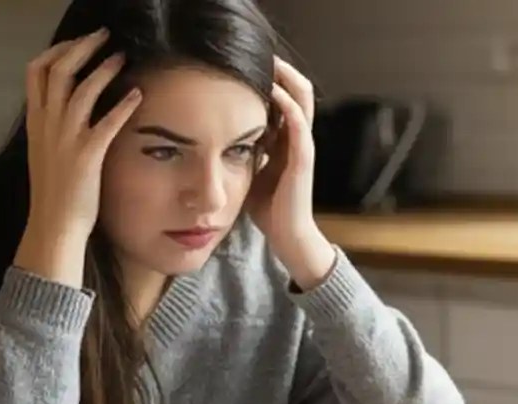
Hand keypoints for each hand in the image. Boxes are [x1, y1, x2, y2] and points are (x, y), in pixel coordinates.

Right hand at [13, 29, 141, 287]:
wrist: (54, 225)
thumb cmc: (54, 193)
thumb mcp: (45, 153)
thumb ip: (52, 129)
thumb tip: (65, 111)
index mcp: (35, 123)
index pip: (35, 72)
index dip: (55, 51)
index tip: (75, 44)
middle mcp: (47, 125)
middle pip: (59, 70)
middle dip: (82, 47)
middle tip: (103, 36)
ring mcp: (66, 139)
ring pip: (81, 89)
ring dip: (104, 69)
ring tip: (122, 57)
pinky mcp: (87, 155)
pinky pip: (106, 122)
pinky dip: (123, 105)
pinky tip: (138, 95)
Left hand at [247, 57, 336, 290]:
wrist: (287, 235)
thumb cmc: (268, 208)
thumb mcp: (249, 172)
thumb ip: (240, 152)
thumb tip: (214, 138)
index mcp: (286, 140)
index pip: (282, 98)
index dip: (270, 78)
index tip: (247, 64)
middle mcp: (298, 138)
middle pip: (297, 89)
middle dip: (280, 69)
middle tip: (260, 54)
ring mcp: (303, 146)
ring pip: (302, 98)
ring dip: (286, 77)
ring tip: (268, 62)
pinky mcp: (303, 158)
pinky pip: (299, 123)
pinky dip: (286, 104)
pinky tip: (271, 91)